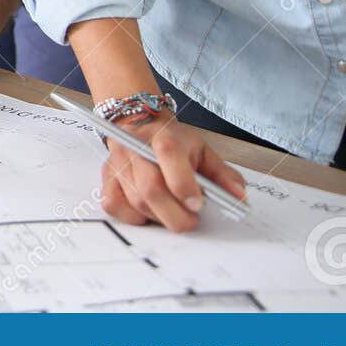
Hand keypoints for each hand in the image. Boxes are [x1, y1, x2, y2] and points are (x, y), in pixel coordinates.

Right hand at [98, 112, 246, 232]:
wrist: (138, 124)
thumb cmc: (172, 142)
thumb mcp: (202, 150)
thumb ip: (222, 175)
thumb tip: (238, 198)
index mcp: (163, 137)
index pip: (169, 156)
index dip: (183, 184)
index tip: (198, 205)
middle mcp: (136, 147)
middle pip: (150, 188)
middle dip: (175, 214)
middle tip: (190, 220)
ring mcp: (118, 163)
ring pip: (136, 202)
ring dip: (159, 216)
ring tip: (172, 212)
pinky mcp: (106, 177)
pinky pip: (115, 206)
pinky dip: (134, 216)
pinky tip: (148, 210)